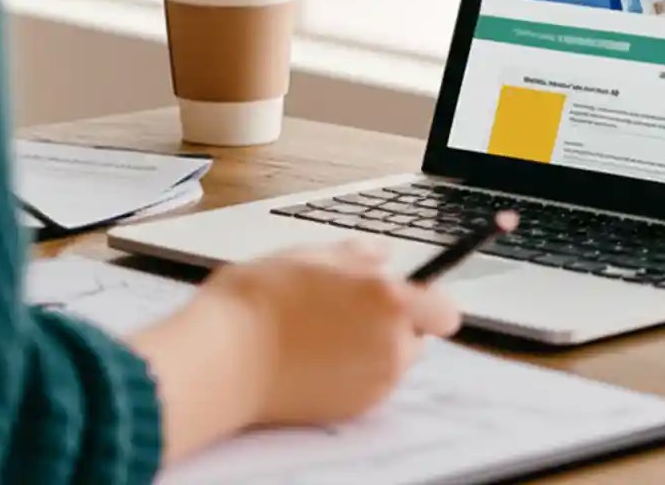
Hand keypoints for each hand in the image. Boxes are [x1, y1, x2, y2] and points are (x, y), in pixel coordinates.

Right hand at [127, 241, 460, 462]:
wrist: (219, 362)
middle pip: (417, 337)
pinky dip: (353, 374)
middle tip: (348, 312)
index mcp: (386, 300)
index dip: (428, 302)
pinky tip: (313, 360)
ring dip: (373, 349)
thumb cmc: (257, 304)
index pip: (445, 311)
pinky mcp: (353, 410)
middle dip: (394, 325)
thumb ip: (356, 255)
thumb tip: (383, 255)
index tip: (406, 295)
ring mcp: (374, 382)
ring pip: (393, 362)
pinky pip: (370, 386)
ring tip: (322, 335)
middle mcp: (390, 345)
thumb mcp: (308, 256)